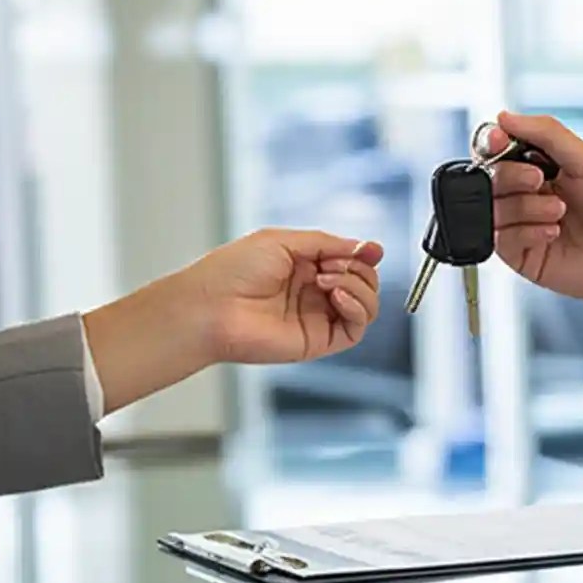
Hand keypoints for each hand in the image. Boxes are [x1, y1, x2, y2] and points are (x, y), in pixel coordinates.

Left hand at [83, 229, 382, 412]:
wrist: (210, 307)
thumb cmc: (233, 271)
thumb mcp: (282, 241)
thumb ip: (326, 243)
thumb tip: (364, 247)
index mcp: (304, 266)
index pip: (350, 261)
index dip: (365, 254)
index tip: (373, 249)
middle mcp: (314, 292)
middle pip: (363, 281)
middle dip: (358, 268)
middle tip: (334, 264)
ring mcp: (317, 317)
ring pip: (366, 305)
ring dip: (359, 286)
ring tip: (329, 279)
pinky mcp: (318, 341)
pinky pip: (356, 329)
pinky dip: (357, 308)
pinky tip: (336, 295)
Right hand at [489, 111, 582, 351]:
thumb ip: (547, 134)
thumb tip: (504, 117)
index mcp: (546, 166)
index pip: (503, 149)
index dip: (494, 142)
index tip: (499, 140)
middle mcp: (532, 195)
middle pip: (492, 177)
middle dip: (511, 175)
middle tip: (537, 179)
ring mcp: (526, 227)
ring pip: (494, 208)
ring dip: (525, 206)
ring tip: (559, 212)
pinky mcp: (524, 257)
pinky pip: (501, 240)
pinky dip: (524, 232)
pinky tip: (553, 233)